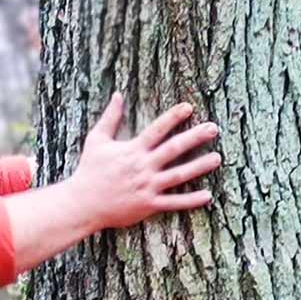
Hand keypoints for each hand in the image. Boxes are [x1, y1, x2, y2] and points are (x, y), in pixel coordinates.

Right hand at [73, 94, 219, 230]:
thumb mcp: (97, 140)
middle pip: (174, 149)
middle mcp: (143, 166)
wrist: (83, 203)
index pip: (157, 129)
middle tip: (214, 128)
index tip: (189, 107)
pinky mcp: (149, 204)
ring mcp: (148, 186)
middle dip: (195, 137)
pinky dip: (191, 200)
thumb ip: (110, 117)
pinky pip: (174, 202)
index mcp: (132, 150)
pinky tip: (208, 195)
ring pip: (179, 175)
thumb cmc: (89, 170)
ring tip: (217, 158)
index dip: (173, 117)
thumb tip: (118, 94)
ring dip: (199, 166)